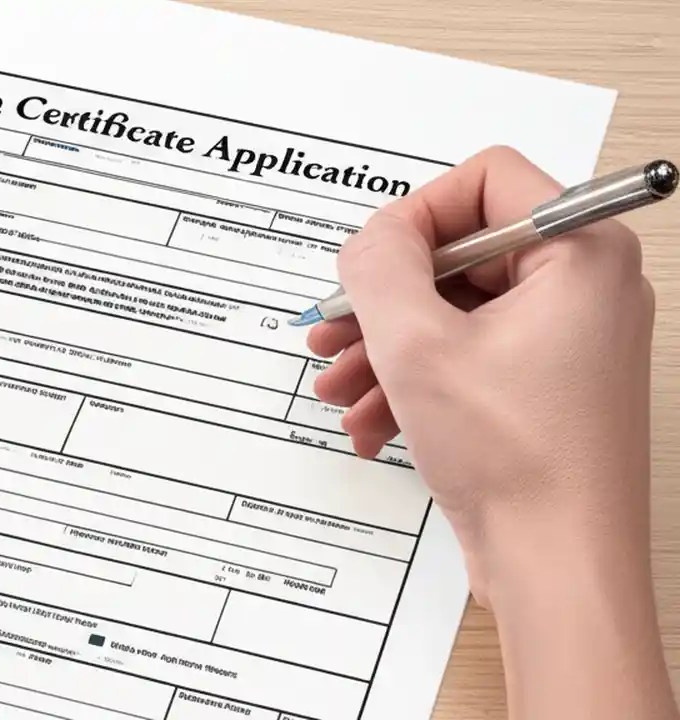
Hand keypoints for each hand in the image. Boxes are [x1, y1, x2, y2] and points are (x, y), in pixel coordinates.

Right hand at [309, 147, 676, 718]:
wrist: (558, 568)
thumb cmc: (520, 462)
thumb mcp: (417, 345)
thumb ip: (379, 266)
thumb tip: (369, 237)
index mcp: (579, 254)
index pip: (485, 180)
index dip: (412, 215)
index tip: (370, 265)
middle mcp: (583, 289)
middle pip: (459, 255)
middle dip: (383, 301)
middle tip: (333, 331)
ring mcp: (566, 341)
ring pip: (453, 313)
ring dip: (385, 349)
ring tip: (339, 389)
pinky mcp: (544, 387)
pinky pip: (466, 359)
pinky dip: (414, 383)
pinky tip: (372, 424)